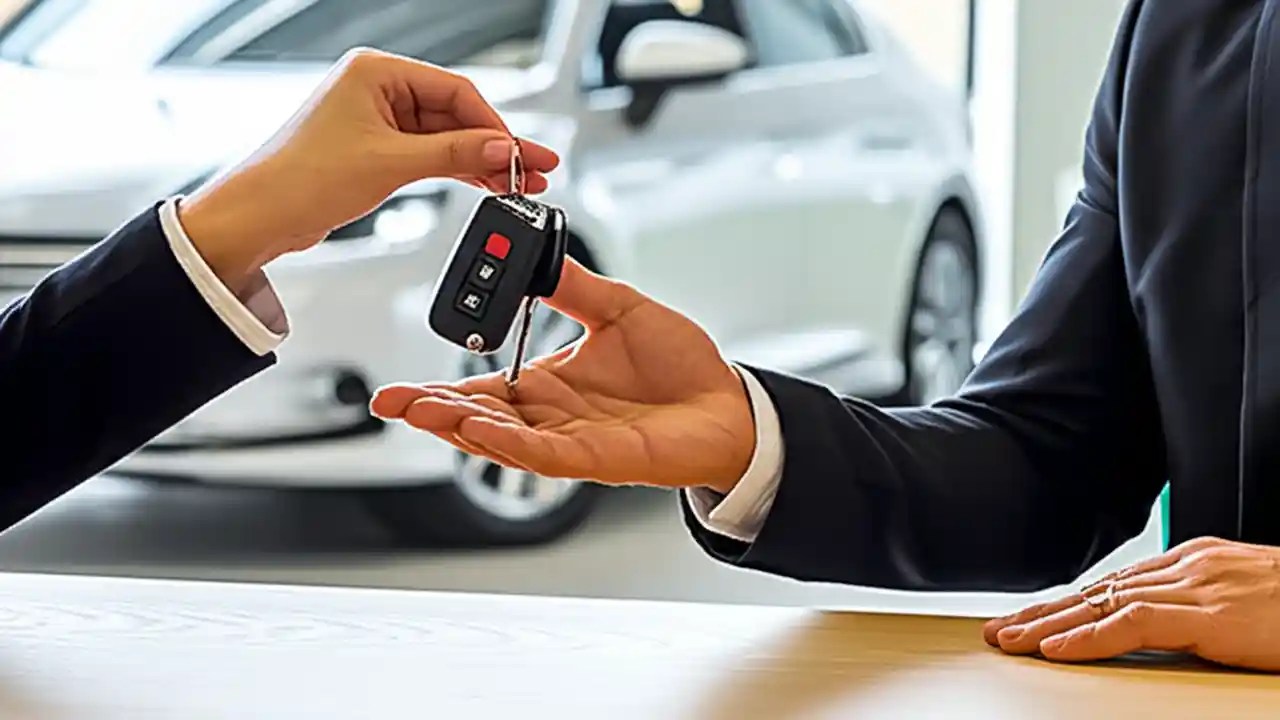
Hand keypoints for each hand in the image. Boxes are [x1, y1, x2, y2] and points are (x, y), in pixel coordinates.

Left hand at [178, 48, 558, 292]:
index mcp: (375, 71)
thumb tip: (502, 150)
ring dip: (479, 162)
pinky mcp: (373, 149)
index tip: (523, 155)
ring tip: (517, 184)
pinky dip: (454, 170)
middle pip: (455, 114)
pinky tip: (483, 183)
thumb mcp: (392, 164)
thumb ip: (455, 155)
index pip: (456, 92)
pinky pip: (427, 154)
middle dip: (494, 146)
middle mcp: (375, 89)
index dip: (495, 126)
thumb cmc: (300, 177)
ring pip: (444, 137)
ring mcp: (374, 120)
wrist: (259, 217)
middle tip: (533, 170)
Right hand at [369, 259, 755, 493]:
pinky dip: (510, 445)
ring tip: (422, 413)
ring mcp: (573, 442)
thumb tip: (539, 257)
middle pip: (480, 420)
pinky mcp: (599, 460)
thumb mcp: (620, 309)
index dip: (439, 391)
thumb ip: (575, 287)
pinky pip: (546, 456)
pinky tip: (481, 430)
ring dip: (461, 427)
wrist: (730, 402)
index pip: (483, 390)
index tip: (399, 389)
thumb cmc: (683, 367)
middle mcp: (554, 418)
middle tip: (393, 403)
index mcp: (551, 386)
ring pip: (503, 442)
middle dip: (434, 413)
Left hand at [983, 536, 1279, 670]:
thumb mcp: (1247, 600)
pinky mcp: (1209, 614)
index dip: (1068, 603)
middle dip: (1043, 612)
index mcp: (1194, 562)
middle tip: (999, 630)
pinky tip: (1055, 649)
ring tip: (1008, 641)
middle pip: (1098, 591)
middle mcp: (1186, 567)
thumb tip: (1172, 623)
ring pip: (1101, 605)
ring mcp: (1196, 587)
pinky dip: (1088, 638)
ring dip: (1048, 626)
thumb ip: (1205, 605)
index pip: (1114, 584)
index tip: (1031, 618)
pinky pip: (1132, 626)